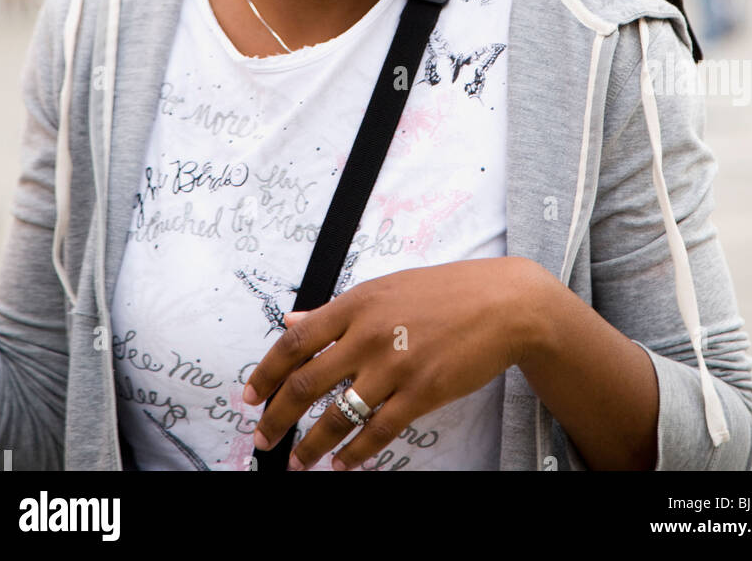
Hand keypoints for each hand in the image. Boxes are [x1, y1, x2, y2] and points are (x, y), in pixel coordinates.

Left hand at [243, 255, 549, 470]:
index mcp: (356, 303)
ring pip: (337, 415)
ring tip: (298, 462)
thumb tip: (292, 320)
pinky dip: (354, 452)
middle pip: (306, 383)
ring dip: (311, 445)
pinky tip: (342, 463)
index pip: (295, 341)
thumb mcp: (385, 288)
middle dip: (277, 418)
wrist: (502, 304)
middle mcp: (368, 333)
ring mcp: (394, 365)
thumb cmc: (445, 292)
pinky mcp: (421, 392)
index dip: (265, 372)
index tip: (249, 395)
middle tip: (262, 438)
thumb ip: (337, 310)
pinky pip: (377, 431)